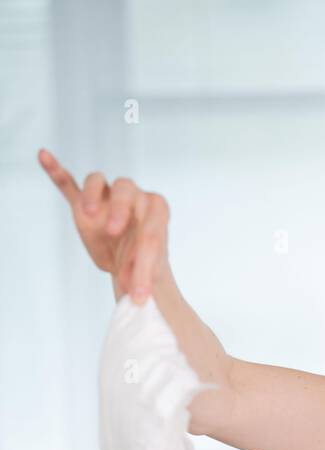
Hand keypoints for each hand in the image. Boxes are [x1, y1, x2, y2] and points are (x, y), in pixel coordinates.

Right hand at [37, 148, 168, 302]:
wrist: (131, 265)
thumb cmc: (144, 265)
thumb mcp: (147, 276)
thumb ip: (142, 278)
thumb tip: (132, 292)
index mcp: (156, 209)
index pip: (151, 229)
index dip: (145, 262)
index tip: (139, 294)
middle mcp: (132, 196)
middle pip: (126, 189)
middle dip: (120, 208)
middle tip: (114, 232)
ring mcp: (106, 198)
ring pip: (98, 181)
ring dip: (92, 194)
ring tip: (88, 212)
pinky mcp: (82, 205)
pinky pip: (68, 184)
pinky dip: (55, 170)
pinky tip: (44, 155)